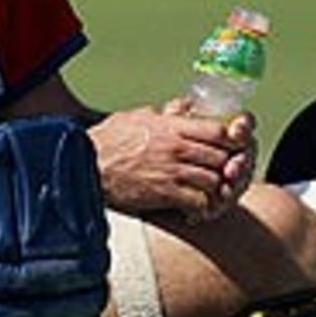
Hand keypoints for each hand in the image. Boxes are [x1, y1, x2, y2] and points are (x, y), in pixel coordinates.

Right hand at [90, 100, 256, 222]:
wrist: (85, 165)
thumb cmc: (107, 142)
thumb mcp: (136, 117)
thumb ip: (163, 113)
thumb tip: (182, 106)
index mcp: (172, 127)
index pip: (219, 131)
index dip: (230, 142)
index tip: (229, 149)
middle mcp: (176, 148)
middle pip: (222, 158)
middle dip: (225, 168)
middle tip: (221, 176)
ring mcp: (172, 171)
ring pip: (214, 181)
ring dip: (213, 189)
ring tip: (208, 194)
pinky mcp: (164, 193)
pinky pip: (198, 202)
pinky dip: (201, 208)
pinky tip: (194, 210)